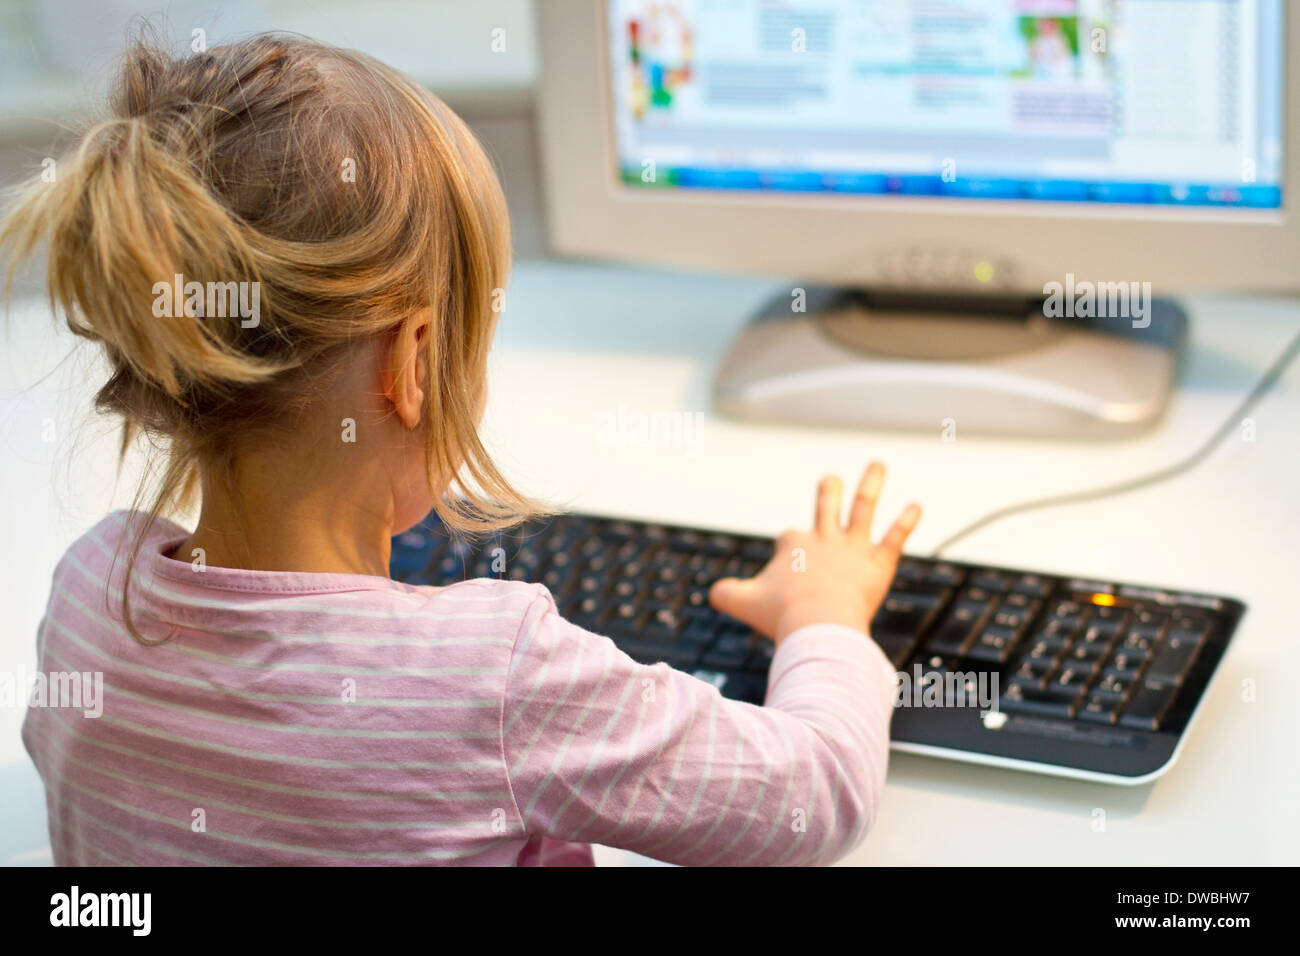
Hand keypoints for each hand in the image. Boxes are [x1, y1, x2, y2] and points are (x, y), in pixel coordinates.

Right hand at [709, 462, 920, 644]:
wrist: (818, 624)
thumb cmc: (780, 614)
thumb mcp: (741, 602)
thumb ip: (725, 594)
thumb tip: (713, 593)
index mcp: (792, 544)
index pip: (788, 539)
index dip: (785, 554)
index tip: (784, 580)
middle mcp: (824, 538)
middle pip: (825, 506)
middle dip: (828, 491)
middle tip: (831, 479)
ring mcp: (852, 548)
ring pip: (863, 508)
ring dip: (871, 484)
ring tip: (878, 464)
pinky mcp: (878, 562)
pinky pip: (894, 537)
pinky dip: (907, 521)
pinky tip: (917, 506)